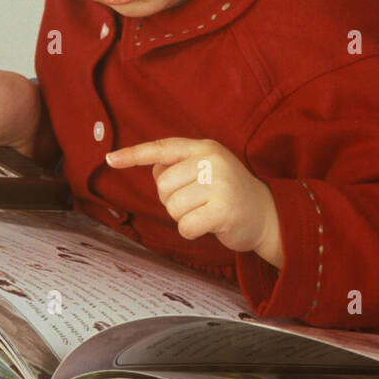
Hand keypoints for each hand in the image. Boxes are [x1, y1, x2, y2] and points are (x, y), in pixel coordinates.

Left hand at [105, 137, 282, 266]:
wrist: (268, 215)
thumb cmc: (229, 193)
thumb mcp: (208, 170)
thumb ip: (180, 165)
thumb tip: (152, 167)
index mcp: (204, 148)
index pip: (163, 148)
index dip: (134, 154)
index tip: (110, 159)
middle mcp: (212, 160)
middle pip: (163, 186)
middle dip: (172, 201)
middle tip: (197, 202)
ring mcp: (220, 184)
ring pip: (173, 208)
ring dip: (184, 217)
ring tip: (206, 212)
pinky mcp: (223, 209)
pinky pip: (185, 226)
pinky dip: (192, 231)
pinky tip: (210, 225)